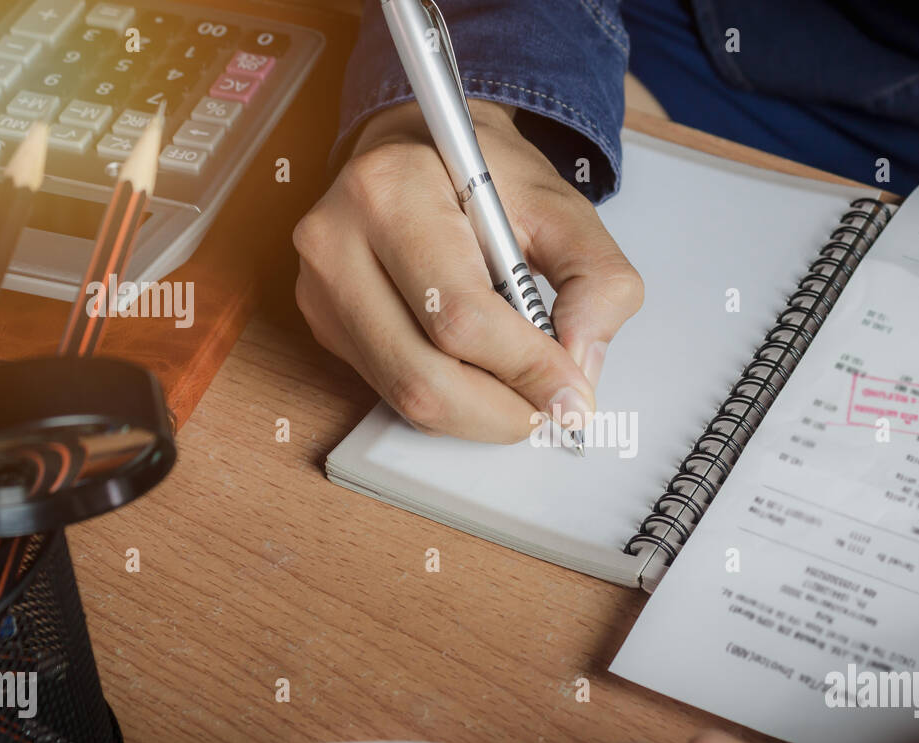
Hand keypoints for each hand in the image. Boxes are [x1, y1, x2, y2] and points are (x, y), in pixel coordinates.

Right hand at [293, 99, 642, 440]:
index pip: (459, 315)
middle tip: (554, 409)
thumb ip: (596, 283)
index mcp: (392, 192)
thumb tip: (578, 370)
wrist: (422, 151)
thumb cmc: (486, 177)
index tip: (573, 395)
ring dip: (481, 415)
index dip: (525, 369)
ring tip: (527, 393)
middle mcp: (338, 241)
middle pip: (424, 375)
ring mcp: (322, 289)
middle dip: (503, 411)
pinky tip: (485, 376)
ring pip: (408, 396)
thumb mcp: (564, 208)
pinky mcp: (325, 323)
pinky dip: (454, 404)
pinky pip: (395, 393)